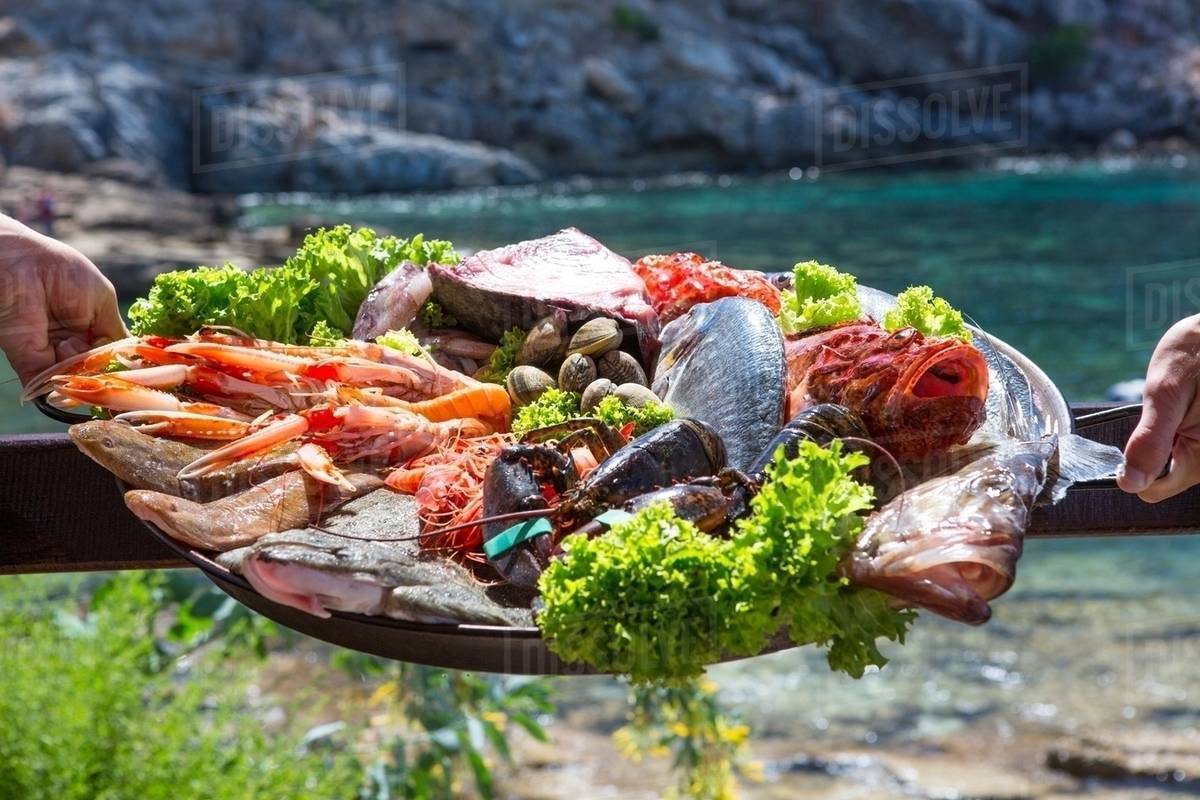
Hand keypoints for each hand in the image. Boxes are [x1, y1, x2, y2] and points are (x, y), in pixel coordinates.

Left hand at [0, 214, 125, 385]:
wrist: (17, 265)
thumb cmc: (62, 271)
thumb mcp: (101, 299)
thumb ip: (114, 331)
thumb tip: (124, 360)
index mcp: (92, 325)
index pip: (112, 352)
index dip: (121, 361)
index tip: (131, 367)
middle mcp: (73, 342)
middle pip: (96, 369)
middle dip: (102, 372)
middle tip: (102, 367)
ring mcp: (52, 353)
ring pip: (77, 379)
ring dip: (83, 379)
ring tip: (77, 360)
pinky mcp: (29, 361)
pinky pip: (48, 385)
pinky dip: (59, 391)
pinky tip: (70, 385)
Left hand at [1118, 313, 1199, 501]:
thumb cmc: (1199, 353)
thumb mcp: (1165, 394)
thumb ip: (1149, 442)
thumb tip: (1130, 484)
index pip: (1154, 490)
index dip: (1134, 469)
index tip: (1129, 445)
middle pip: (1168, 476)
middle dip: (1159, 448)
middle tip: (1168, 412)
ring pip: (1180, 459)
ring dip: (1172, 437)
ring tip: (1184, 403)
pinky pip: (1192, 443)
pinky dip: (1184, 429)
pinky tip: (1192, 403)